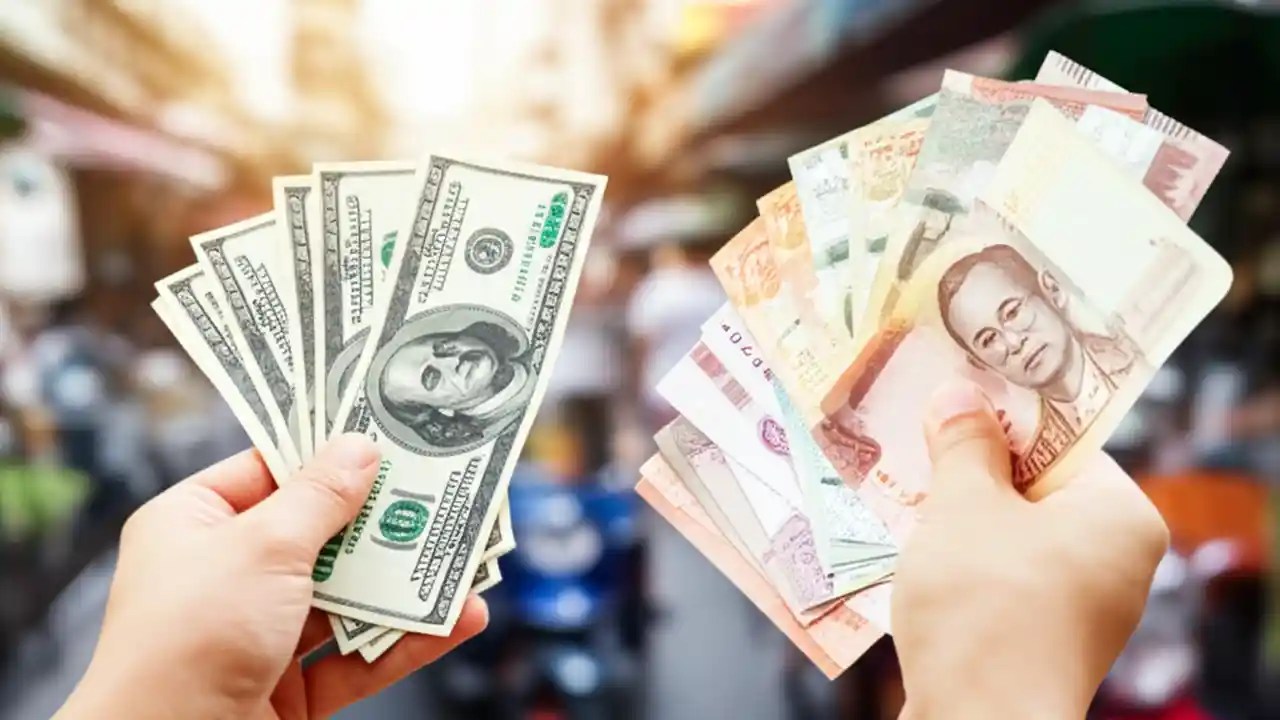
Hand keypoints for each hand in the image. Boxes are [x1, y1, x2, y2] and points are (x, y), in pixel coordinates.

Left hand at [56, 434, 487, 718]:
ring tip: (465, 560)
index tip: (390, 436)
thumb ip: (320, 497)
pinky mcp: (288, 690)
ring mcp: (258, 636)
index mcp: (192, 526)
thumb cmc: (189, 640)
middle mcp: (224, 577)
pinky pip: (357, 657)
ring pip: (346, 599)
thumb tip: (360, 449)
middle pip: (320, 536)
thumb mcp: (263, 547)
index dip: (329, 454)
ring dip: (404, 584)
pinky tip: (455, 620)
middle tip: (445, 496)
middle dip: (382, 522)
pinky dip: (405, 641)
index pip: (269, 472)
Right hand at [893, 381, 1167, 719]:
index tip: (950, 389)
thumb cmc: (983, 607)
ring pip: (1009, 533)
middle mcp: (1113, 560)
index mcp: (1119, 516)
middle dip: (970, 464)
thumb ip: (964, 444)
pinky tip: (910, 547)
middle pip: (1033, 485)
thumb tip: (959, 396)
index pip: (1062, 440)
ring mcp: (1078, 605)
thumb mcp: (964, 505)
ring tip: (901, 486)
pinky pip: (998, 577)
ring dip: (956, 514)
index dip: (1001, 411)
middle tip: (914, 433)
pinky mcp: (1038, 639)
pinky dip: (959, 560)